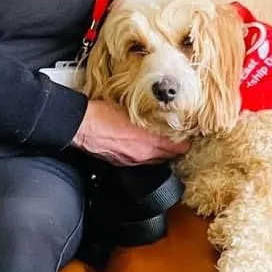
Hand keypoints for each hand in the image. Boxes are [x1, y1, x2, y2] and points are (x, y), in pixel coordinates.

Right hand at [70, 100, 189, 165]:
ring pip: (157, 160)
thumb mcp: (131, 109)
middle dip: (177, 147)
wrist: (80, 126)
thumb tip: (161, 113)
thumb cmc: (101, 114)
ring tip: (166, 141)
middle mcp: (143, 155)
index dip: (187, 141)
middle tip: (182, 137)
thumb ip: (149, 115)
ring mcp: (132, 161)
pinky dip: (149, 154)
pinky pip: (143, 161)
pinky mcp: (122, 163)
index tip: (191, 134)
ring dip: (163, 152)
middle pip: (170, 156)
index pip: (178, 147)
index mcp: (148, 142)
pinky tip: (146, 145)